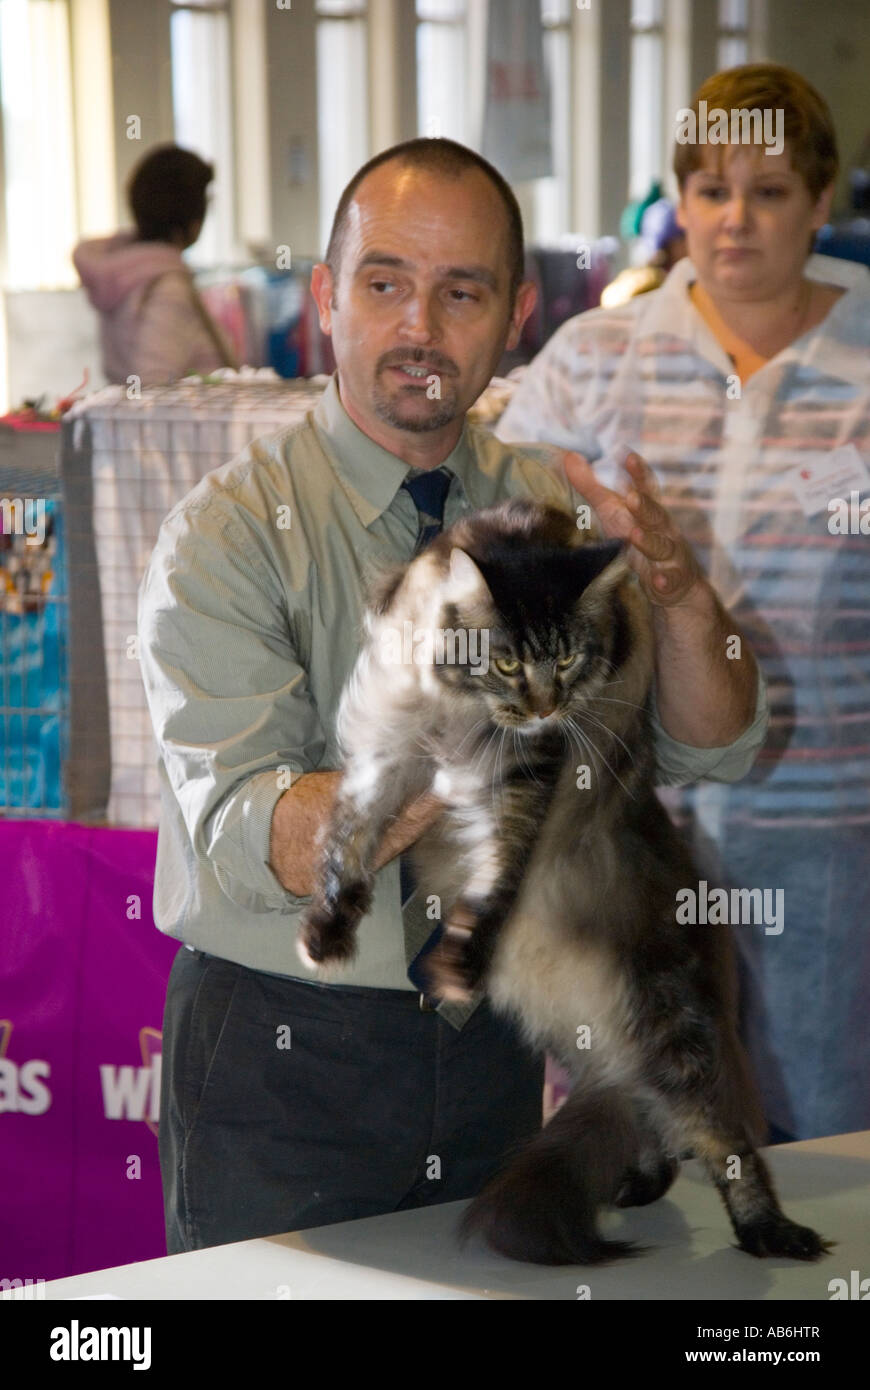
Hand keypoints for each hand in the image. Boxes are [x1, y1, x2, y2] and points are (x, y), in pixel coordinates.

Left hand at [562, 450, 702, 607]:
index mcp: (649, 509)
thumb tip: (569, 456)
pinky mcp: (673, 579)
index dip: (638, 472)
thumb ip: (592, 487)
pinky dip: (664, 580)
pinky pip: (671, 579)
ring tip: (634, 534)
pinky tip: (658, 581)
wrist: (678, 583)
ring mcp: (670, 554)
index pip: (645, 487)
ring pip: (661, 546)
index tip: (627, 456)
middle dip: (644, 506)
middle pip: (655, 514)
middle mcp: (662, 528)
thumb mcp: (614, 512)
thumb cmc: (640, 537)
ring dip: (649, 541)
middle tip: (631, 497)